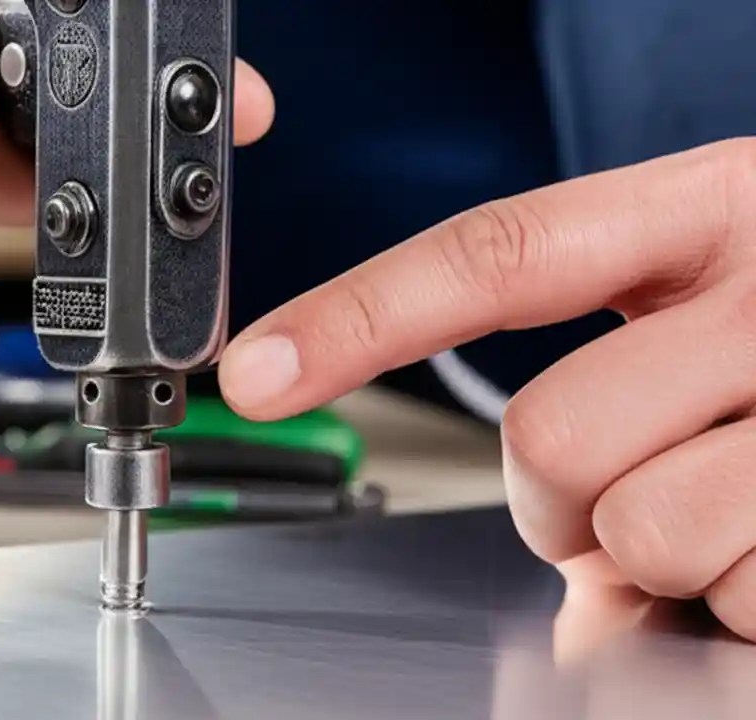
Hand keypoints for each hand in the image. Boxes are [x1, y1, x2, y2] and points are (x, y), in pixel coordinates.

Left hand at [218, 138, 755, 640]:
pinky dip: (748, 599)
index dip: (355, 314)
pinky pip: (742, 596)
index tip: (251, 369)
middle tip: (635, 484)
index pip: (495, 251)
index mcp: (712, 209)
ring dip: (660, 554)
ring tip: (734, 506)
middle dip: (558, 499)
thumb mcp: (720, 310)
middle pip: (548, 432)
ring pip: (643, 532)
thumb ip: (614, 379)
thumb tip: (550, 530)